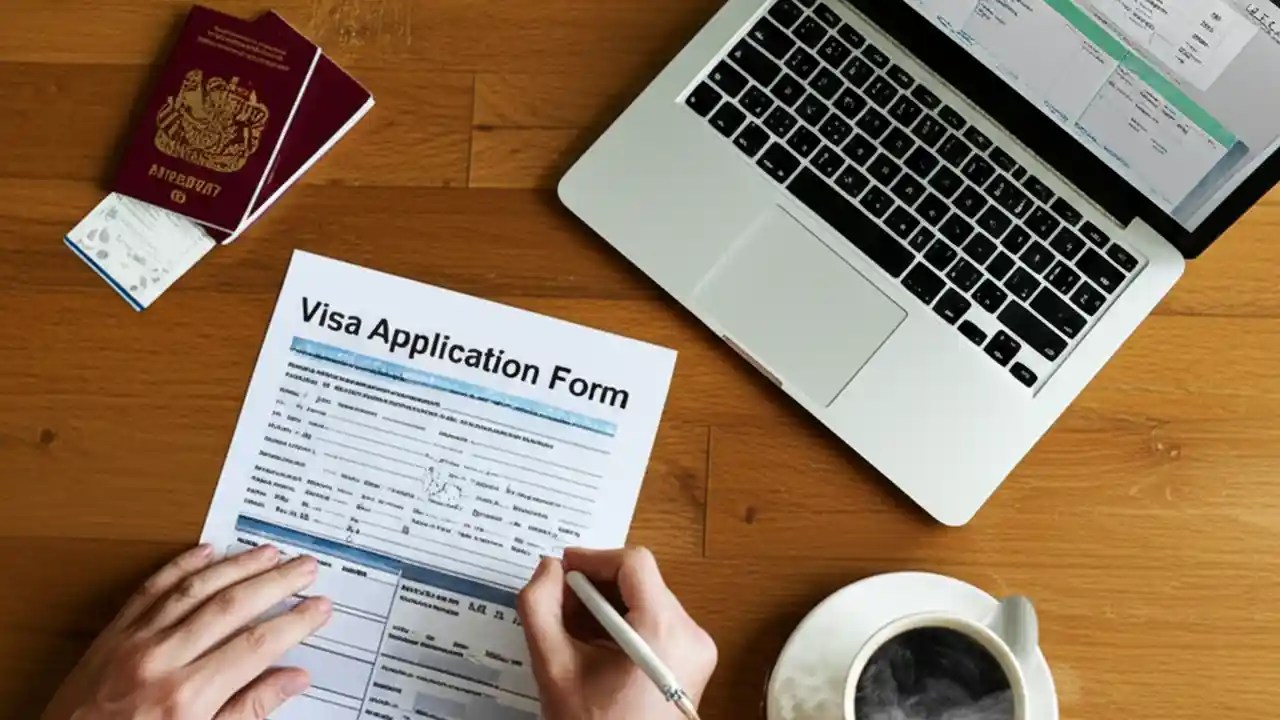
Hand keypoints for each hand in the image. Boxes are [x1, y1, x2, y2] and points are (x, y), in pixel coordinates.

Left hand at [41, 543, 331, 719]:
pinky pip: (151, 589)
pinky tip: (206, 552)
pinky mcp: (111, 636)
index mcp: (188, 698)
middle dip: (275, 583)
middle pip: (232, 607)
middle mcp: (161, 662)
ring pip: (195, 589)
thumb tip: (292, 680)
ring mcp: (133, 643)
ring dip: (237, 566)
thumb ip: (247, 711)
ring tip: (268, 553)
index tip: (318, 607)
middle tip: (305, 568)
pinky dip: (181, 567)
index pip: (257, 645)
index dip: (295, 622)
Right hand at [517, 547, 716, 719]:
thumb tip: (547, 568)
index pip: (634, 563)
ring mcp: (698, 649)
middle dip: (596, 586)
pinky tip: (595, 646)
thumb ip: (540, 609)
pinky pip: (658, 623)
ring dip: (608, 606)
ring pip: (648, 600)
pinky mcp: (695, 662)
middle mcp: (692, 634)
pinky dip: (624, 624)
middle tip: (558, 603)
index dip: (593, 559)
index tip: (562, 570)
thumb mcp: (554, 669)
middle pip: (641, 581)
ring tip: (572, 628)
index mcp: (664, 631)